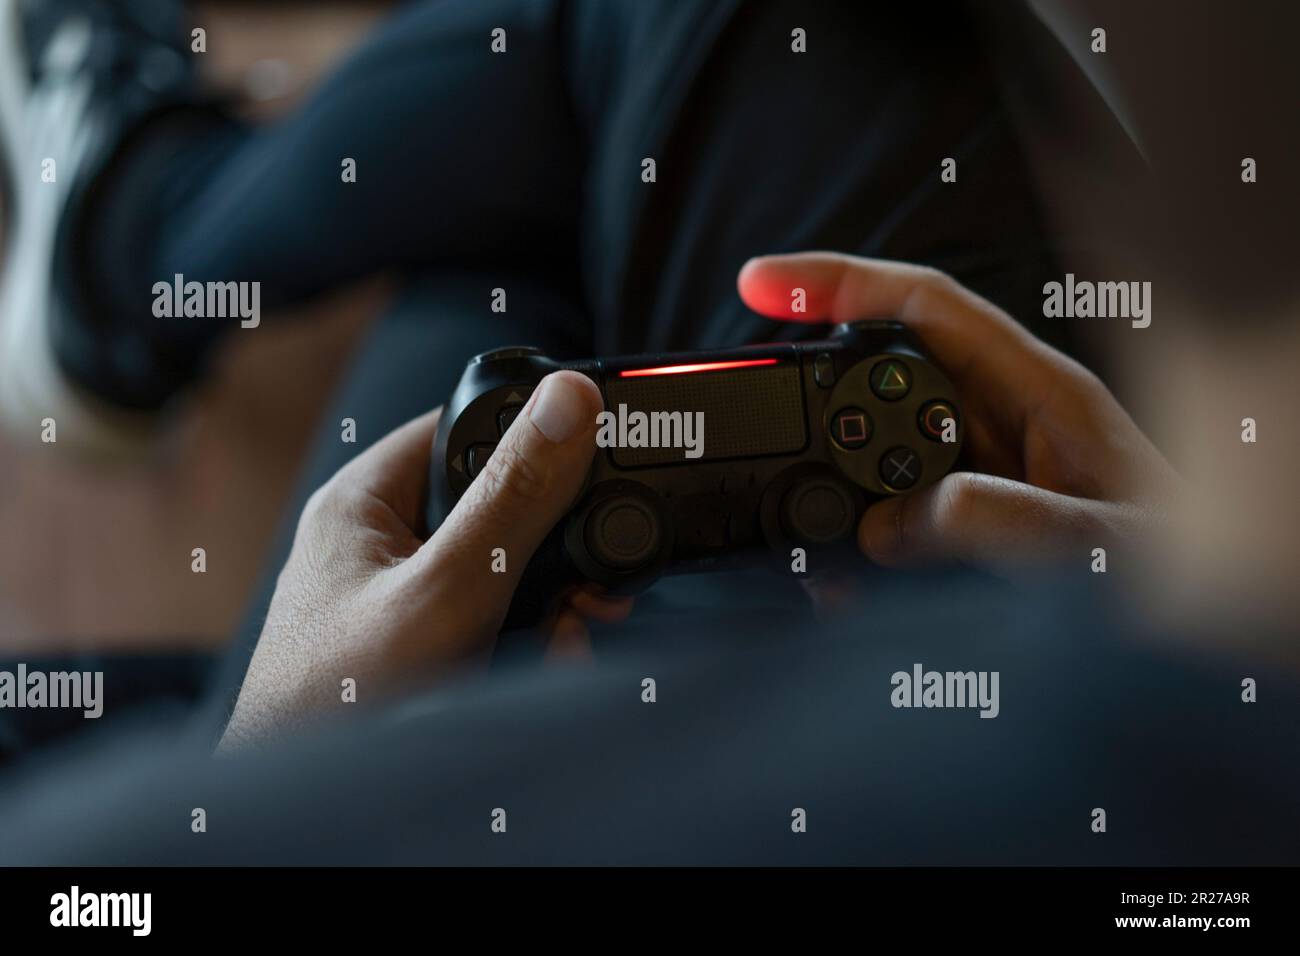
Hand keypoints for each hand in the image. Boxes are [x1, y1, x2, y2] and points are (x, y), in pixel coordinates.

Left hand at [220, 371, 627, 750]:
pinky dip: (526, 640)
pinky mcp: (419, 645)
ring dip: (548, 601)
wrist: (314, 817)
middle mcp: (380, 541)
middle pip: (495, 503)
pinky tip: (544, 661)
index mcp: (365, 500)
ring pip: (502, 568)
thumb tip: (567, 399)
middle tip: (588, 583)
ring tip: (568, 634)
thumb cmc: (340, 706)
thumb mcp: (447, 588)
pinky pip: (490, 619)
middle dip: (553, 548)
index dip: (531, 438)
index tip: (590, 466)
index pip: (463, 425)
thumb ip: (512, 496)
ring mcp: (399, 596)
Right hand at [738, 253, 1179, 569]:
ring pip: (880, 452)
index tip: (764, 286)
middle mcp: (1003, 419)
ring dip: (834, 488)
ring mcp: (983, 468)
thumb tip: (894, 521)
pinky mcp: (971, 519)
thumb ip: (1003, 520)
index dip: (839, 283)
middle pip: (884, 372)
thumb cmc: (1180, 566)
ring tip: (808, 537)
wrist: (1208, 613)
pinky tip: (844, 579)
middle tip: (762, 422)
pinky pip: (896, 515)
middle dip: (816, 395)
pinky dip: (859, 545)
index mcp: (1040, 389)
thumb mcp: (1099, 544)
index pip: (924, 305)